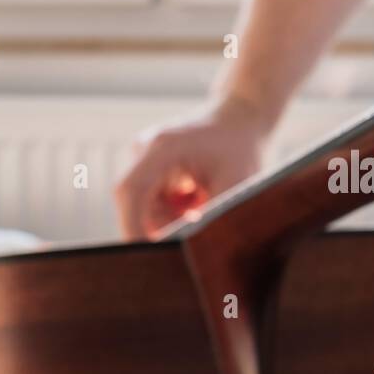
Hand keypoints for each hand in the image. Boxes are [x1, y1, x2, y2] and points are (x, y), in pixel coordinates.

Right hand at [114, 99, 267, 238]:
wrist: (240, 118)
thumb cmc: (241, 148)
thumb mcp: (236, 183)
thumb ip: (213, 216)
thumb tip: (193, 250)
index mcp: (162, 147)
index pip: (132, 191)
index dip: (133, 226)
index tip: (144, 255)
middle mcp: (145, 151)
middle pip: (133, 204)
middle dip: (156, 229)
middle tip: (183, 244)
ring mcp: (144, 160)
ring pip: (143, 208)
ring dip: (168, 222)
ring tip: (200, 209)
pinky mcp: (150, 170)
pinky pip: (152, 204)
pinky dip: (172, 214)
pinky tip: (195, 202)